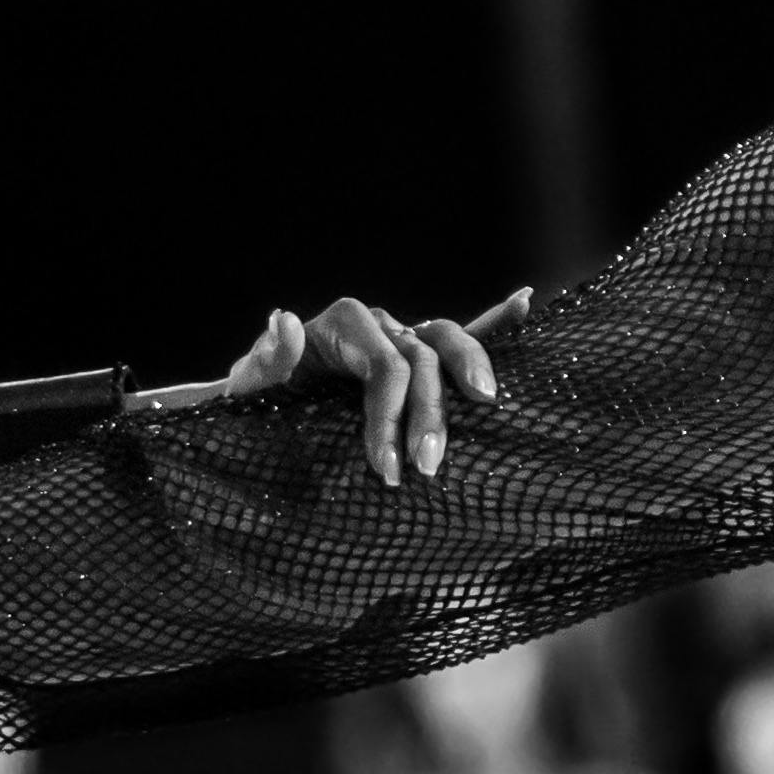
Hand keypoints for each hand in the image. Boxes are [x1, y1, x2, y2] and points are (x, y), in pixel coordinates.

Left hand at [217, 286, 535, 486]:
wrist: (257, 403)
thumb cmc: (253, 401)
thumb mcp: (249, 388)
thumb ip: (267, 359)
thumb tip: (287, 318)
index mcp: (342, 327)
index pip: (384, 366)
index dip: (389, 417)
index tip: (386, 470)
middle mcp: (377, 325)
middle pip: (421, 358)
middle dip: (430, 414)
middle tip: (428, 469)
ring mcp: (398, 335)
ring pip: (446, 339)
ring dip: (470, 370)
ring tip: (486, 403)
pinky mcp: (412, 354)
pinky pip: (456, 333)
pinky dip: (493, 321)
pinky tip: (525, 304)